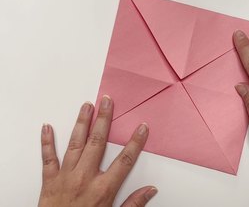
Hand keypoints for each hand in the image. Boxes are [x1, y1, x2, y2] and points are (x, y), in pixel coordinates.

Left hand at [38, 96, 156, 206]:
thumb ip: (133, 204)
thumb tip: (151, 191)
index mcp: (103, 189)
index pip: (125, 160)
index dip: (135, 142)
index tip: (141, 128)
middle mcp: (85, 178)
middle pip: (98, 142)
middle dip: (104, 119)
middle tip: (108, 102)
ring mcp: (66, 176)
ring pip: (75, 144)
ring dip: (82, 122)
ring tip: (86, 106)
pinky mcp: (49, 180)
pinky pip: (48, 158)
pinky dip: (47, 142)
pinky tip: (48, 127)